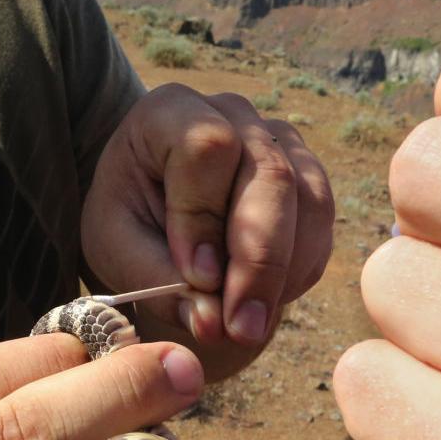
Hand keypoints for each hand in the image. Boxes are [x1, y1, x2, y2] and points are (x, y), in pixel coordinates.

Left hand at [82, 84, 333, 380]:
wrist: (156, 221)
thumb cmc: (130, 225)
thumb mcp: (118, 251)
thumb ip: (158, 282)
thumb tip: (213, 321)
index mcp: (168, 112)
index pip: (206, 148)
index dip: (205, 215)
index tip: (196, 277)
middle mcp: (231, 113)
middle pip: (270, 173)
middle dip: (259, 260)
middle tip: (240, 327)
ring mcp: (278, 138)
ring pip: (307, 199)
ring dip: (284, 272)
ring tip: (249, 326)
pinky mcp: (307, 173)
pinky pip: (322, 221)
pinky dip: (299, 270)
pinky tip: (266, 302)